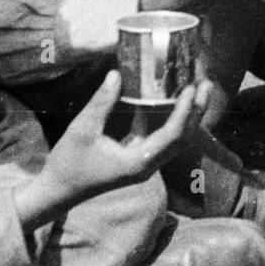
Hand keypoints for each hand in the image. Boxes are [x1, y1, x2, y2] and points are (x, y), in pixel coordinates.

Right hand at [17, 72, 209, 228]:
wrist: (58, 191)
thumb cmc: (67, 164)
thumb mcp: (82, 130)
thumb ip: (101, 103)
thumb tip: (117, 74)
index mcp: (138, 163)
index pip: (172, 135)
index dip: (184, 111)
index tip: (191, 88)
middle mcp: (148, 166)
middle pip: (182, 138)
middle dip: (196, 111)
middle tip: (206, 83)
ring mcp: (145, 164)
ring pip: (175, 139)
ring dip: (187, 114)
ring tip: (198, 88)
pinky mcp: (139, 159)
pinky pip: (162, 138)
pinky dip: (170, 119)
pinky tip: (172, 99)